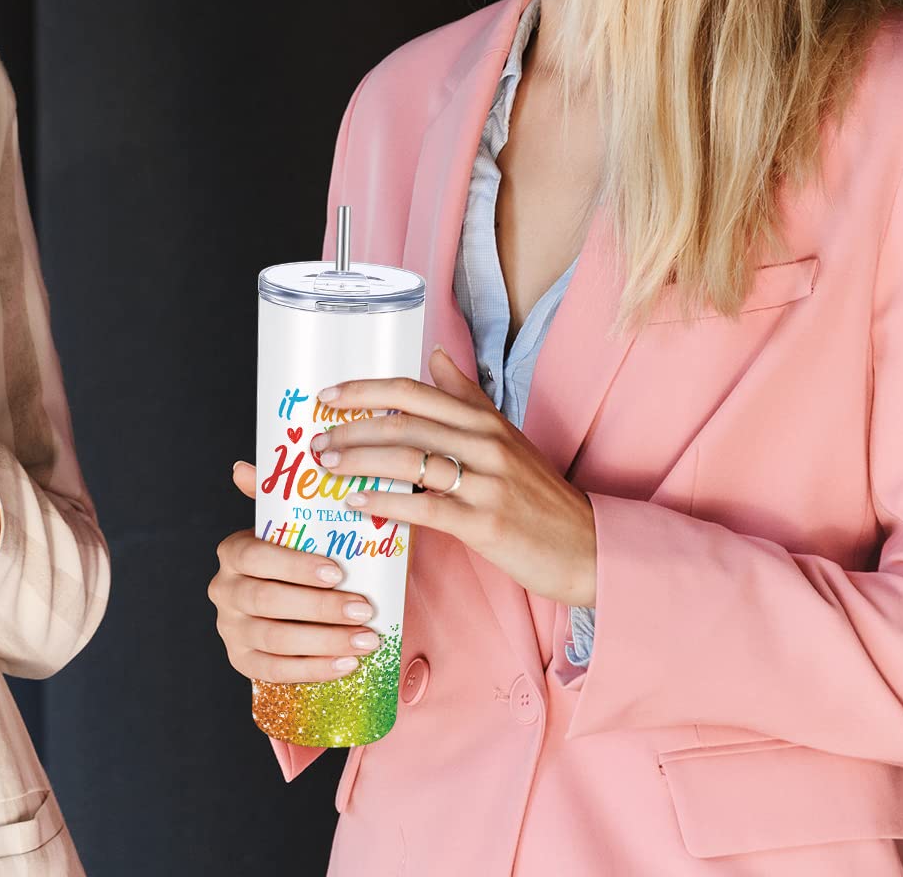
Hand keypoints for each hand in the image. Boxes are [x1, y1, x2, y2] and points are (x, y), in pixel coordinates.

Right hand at [209, 460, 385, 682]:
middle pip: (268, 601)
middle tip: (363, 609)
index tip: (338, 571)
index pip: (256, 557)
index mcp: (231, 553)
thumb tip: (241, 468)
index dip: (295, 566)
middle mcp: (224, 591)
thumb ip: (272, 498)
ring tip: (366, 639)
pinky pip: (277, 671)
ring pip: (275, 639)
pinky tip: (348, 665)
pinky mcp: (243, 662)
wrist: (283, 601)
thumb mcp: (285, 528)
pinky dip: (315, 669)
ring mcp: (231, 629)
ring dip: (325, 641)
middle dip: (320, 607)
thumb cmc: (292, 557)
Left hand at [310, 347, 596, 605]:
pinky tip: (357, 503)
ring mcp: (486, 482)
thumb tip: (434, 356)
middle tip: (315, 438)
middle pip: (403, 423)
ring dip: (358, 461)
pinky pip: (424, 507)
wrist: (587, 545)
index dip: (365, 390)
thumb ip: (467, 397)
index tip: (327, 396)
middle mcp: (484, 443)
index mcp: (483, 420)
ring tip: (326, 466)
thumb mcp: (506, 436)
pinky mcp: (485, 523)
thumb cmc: (539, 493)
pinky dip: (384, 502)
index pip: (413, 391)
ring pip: (408, 460)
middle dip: (351, 429)